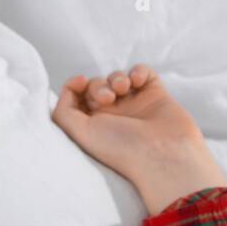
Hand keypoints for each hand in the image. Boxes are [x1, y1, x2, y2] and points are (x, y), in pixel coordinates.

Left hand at [51, 64, 226, 215]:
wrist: (163, 154)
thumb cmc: (120, 148)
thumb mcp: (80, 133)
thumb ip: (63, 111)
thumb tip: (68, 89)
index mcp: (93, 126)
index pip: (77, 98)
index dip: (75, 85)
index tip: (80, 82)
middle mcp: (113, 116)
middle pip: (96, 85)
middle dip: (98, 85)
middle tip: (108, 98)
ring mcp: (134, 105)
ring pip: (118, 78)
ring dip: (117, 78)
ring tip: (123, 89)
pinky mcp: (155, 96)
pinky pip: (143, 73)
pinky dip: (138, 71)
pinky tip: (138, 81)